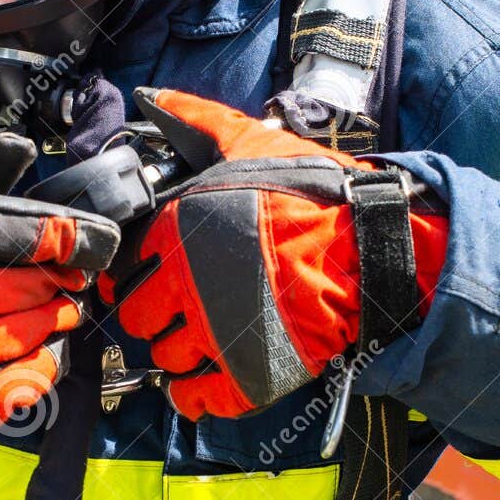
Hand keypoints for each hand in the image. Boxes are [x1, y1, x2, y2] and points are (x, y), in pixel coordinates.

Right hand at [0, 134, 119, 433]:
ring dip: (58, 319)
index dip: (72, 236)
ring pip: (30, 334)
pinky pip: (20, 384)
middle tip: (68, 274)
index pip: (21, 235)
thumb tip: (22, 147)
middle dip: (62, 278)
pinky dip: (44, 363)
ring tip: (57, 307)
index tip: (96, 238)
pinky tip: (40, 346)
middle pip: (31, 286)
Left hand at [102, 89, 446, 419]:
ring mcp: (216, 333)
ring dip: (176, 354)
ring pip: (165, 360)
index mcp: (178, 232)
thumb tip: (152, 100)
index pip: (125, 267)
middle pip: (137, 318)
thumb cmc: (313, 194)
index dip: (134, 273)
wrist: (373, 244)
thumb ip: (196, 121)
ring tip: (200, 338)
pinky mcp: (247, 373)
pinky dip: (195, 395)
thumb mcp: (250, 143)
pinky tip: (207, 379)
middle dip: (152, 315)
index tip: (147, 275)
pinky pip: (197, 399)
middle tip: (176, 309)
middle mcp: (187, 285)